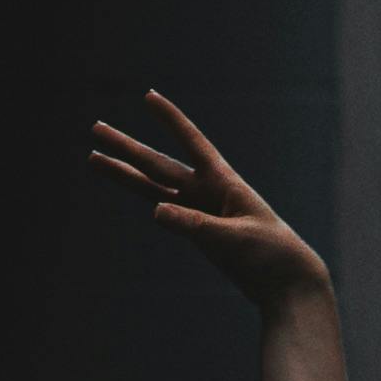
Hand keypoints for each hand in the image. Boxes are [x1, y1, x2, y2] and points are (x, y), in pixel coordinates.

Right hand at [91, 86, 330, 307]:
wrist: (287, 283)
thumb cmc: (270, 256)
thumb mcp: (234, 240)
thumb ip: (195, 226)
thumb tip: (155, 211)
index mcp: (223, 182)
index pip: (192, 142)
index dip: (170, 119)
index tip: (148, 96)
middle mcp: (207, 191)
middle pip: (158, 165)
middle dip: (127, 148)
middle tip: (95, 128)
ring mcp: (200, 211)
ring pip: (154, 187)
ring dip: (125, 174)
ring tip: (93, 159)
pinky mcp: (198, 232)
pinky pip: (165, 210)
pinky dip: (145, 197)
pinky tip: (127, 183)